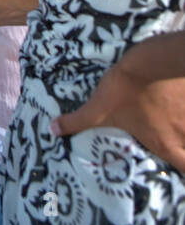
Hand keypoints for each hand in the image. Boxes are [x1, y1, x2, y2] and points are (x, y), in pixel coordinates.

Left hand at [51, 34, 184, 170]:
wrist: (160, 57)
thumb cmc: (128, 84)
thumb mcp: (100, 104)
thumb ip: (79, 121)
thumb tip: (52, 130)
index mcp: (163, 144)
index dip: (184, 167)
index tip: (180, 161)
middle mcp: (184, 137)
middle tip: (178, 139)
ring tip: (180, 115)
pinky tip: (184, 100)